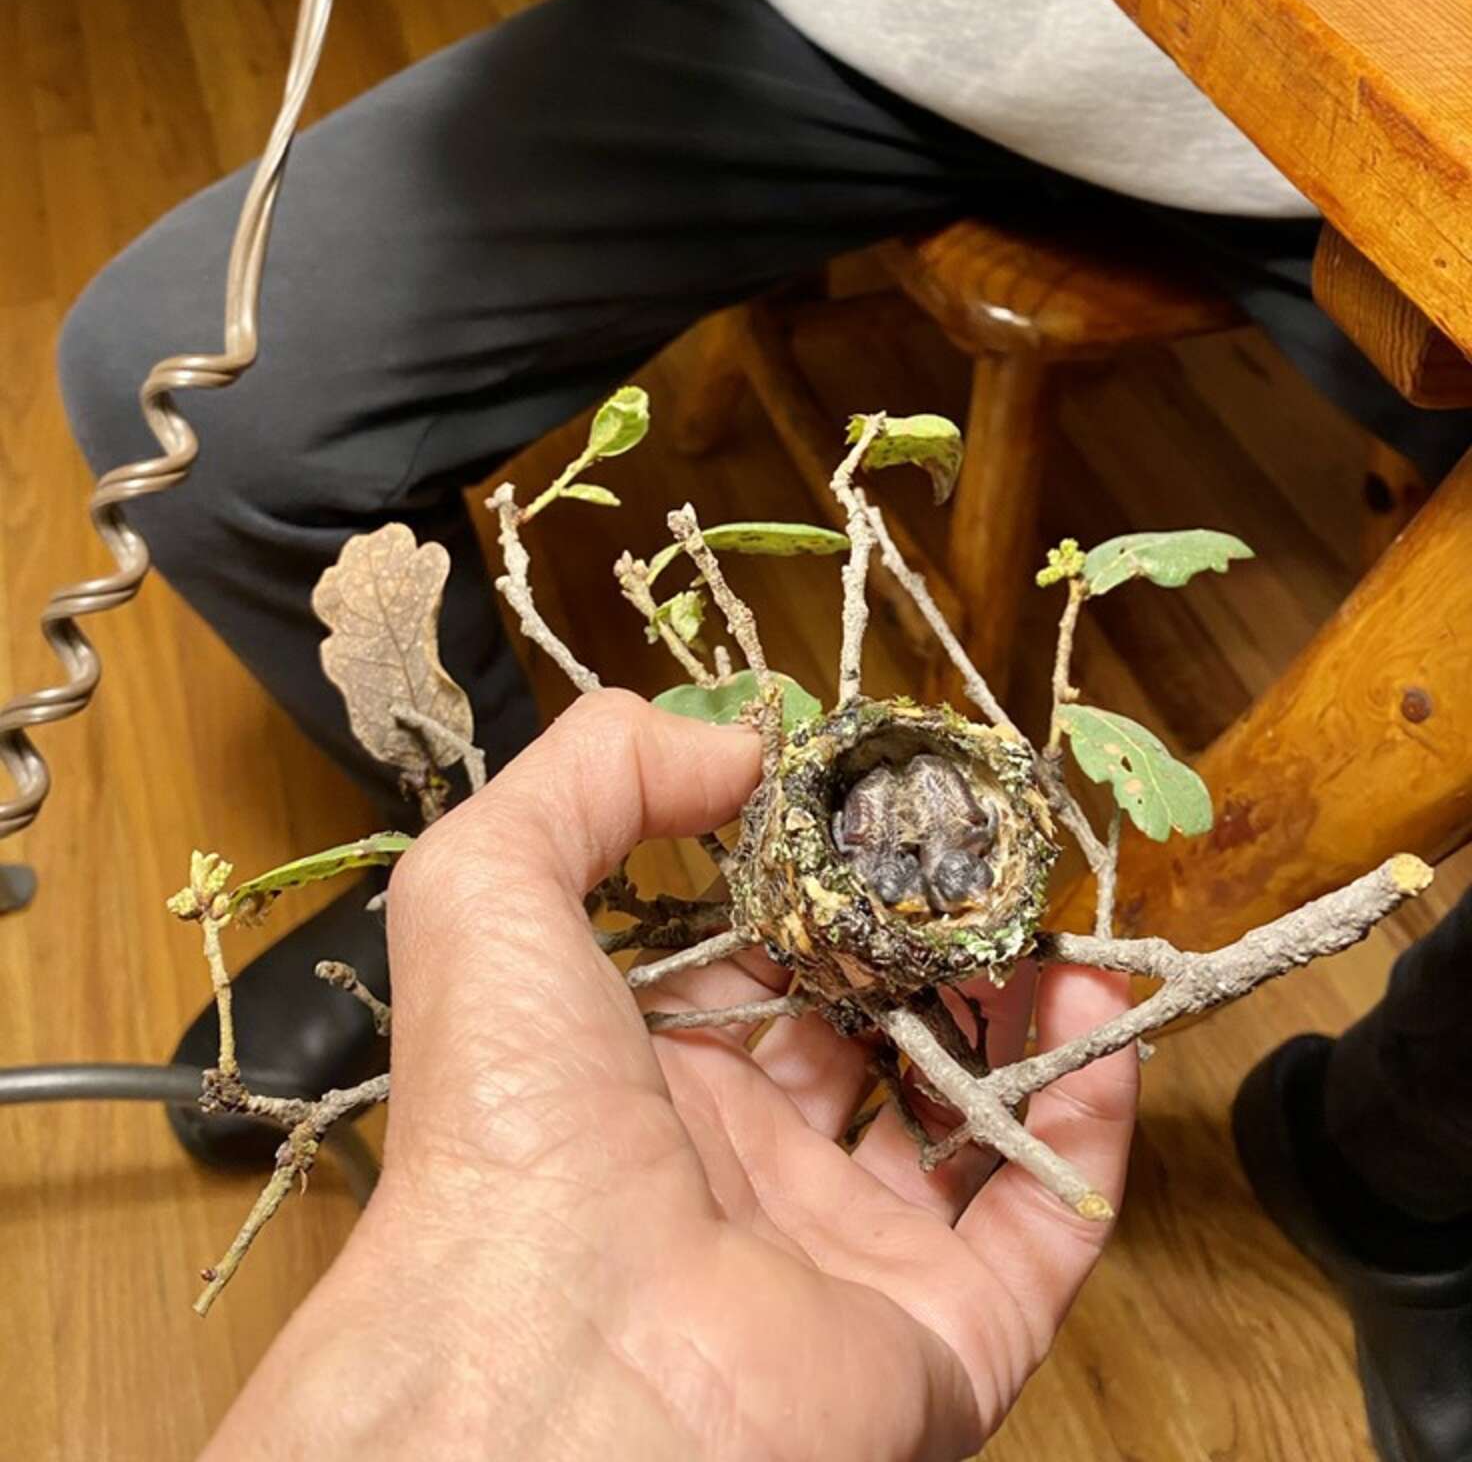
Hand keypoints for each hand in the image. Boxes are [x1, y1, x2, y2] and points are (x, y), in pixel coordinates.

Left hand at [207, 693, 1136, 1460]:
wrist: (563, 1373)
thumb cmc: (510, 1120)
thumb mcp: (489, 890)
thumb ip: (594, 775)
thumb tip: (739, 742)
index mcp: (638, 1077)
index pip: (749, 961)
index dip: (815, 880)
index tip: (883, 802)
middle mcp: (740, 1168)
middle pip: (866, 1035)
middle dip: (929, 946)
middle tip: (988, 863)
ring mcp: (845, 1257)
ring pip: (963, 1125)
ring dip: (1022, 1022)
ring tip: (1055, 928)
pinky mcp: (942, 1339)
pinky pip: (1043, 1225)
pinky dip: (1089, 1124)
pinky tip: (1100, 1015)